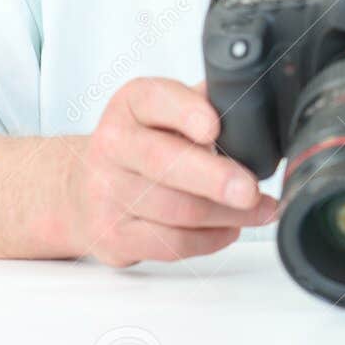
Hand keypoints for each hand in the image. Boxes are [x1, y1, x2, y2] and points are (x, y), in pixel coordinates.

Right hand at [64, 77, 277, 265]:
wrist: (83, 189)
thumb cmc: (144, 146)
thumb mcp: (168, 111)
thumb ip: (207, 102)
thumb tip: (259, 105)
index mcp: (131, 105)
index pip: (156, 100)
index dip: (187, 114)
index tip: (214, 127)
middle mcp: (112, 144)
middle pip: (165, 163)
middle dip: (215, 178)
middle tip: (251, 189)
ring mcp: (106, 193)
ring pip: (177, 210)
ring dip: (229, 215)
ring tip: (261, 210)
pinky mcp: (112, 235)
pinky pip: (171, 244)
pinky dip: (210, 239)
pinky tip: (230, 228)